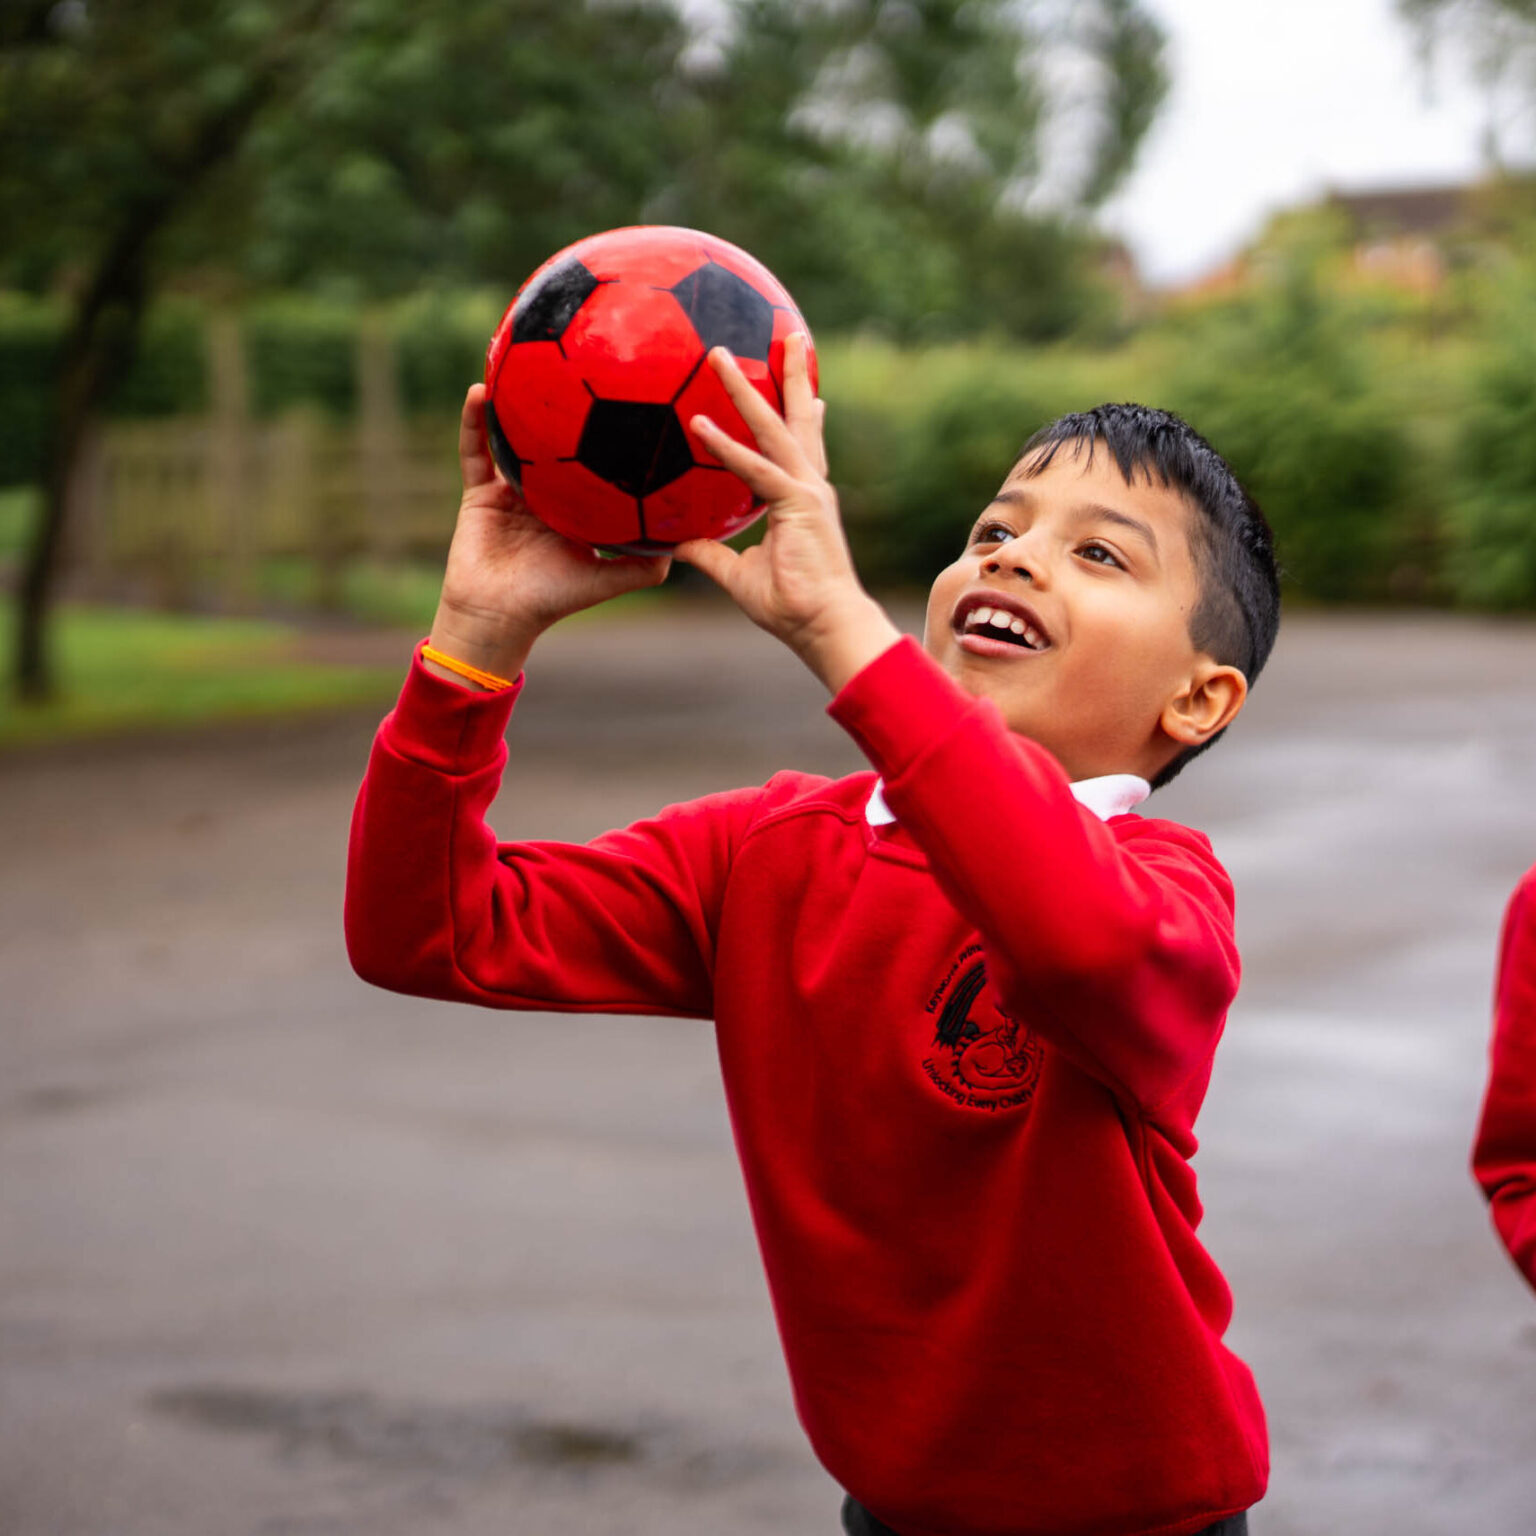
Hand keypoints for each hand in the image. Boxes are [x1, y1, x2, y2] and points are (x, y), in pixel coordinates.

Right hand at [427, 384, 670, 684]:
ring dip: (517, 398)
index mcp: (578, 506)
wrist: (498, 619)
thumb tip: (688, 544)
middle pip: (560, 438)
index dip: (613, 435)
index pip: (599, 462)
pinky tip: (480, 389)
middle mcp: (548, 491)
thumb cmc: (553, 601)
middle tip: (583, 359)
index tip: (634, 401)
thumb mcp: (607, 580)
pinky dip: (474, 420)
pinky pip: (475, 448)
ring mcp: (512, 488)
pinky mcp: (479, 491)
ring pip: (515, 435)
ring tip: (527, 355)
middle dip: (568, 402)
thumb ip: (644, 565)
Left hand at [675, 335, 900, 692]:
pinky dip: (725, 447)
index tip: (807, 389)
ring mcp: (806, 490)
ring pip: (773, 427)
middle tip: (790, 333)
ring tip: (719, 352)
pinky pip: (753, 468)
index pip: (798, 446)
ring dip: (745, 387)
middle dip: (790, 373)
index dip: (800, 413)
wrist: (823, 627)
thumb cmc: (792, 607)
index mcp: (801, 499)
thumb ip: (709, 554)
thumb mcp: (738, 575)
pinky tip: (698, 423)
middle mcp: (808, 485)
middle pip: (797, 418)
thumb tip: (676, 545)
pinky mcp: (797, 504)